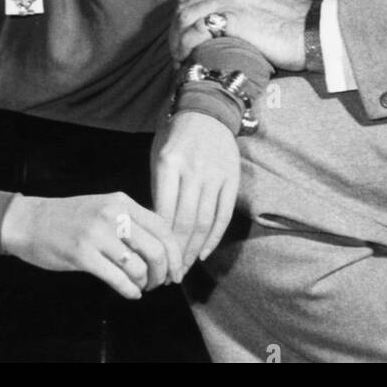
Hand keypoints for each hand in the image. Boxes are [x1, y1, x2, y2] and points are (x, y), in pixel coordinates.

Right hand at [0, 192, 183, 299]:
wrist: (30, 221)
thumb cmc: (70, 218)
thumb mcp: (105, 208)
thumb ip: (132, 221)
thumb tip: (163, 247)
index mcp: (122, 202)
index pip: (163, 227)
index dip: (175, 252)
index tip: (177, 269)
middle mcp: (113, 215)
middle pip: (155, 249)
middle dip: (164, 272)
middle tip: (161, 283)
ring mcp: (97, 234)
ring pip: (138, 266)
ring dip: (146, 283)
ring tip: (142, 287)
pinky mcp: (82, 255)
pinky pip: (117, 278)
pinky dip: (130, 291)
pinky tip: (131, 294)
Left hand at [151, 111, 239, 270]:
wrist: (208, 111)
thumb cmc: (176, 137)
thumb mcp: (159, 156)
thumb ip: (158, 189)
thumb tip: (156, 229)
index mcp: (170, 164)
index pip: (164, 211)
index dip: (160, 240)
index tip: (153, 258)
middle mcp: (194, 170)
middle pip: (185, 221)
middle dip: (176, 252)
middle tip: (170, 274)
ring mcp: (215, 175)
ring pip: (205, 221)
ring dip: (194, 250)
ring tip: (185, 268)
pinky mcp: (232, 179)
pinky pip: (223, 214)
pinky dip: (214, 237)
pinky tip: (204, 252)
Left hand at [171, 0, 310, 67]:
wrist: (314, 31)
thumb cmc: (291, 22)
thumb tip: (215, 14)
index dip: (182, 16)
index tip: (183, 37)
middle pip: (184, 3)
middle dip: (176, 30)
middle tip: (178, 52)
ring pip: (184, 17)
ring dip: (177, 41)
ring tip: (182, 60)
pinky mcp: (232, 17)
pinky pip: (194, 31)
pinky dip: (185, 47)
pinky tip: (190, 60)